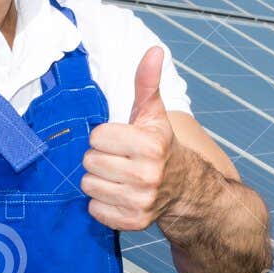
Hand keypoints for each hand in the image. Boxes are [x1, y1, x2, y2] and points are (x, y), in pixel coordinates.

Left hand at [81, 46, 182, 231]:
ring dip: (98, 181)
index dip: (104, 136)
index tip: (120, 140)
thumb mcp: (153, 113)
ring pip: (89, 186)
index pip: (97, 136)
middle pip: (90, 162)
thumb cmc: (161, 146)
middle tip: (117, 159)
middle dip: (99, 158)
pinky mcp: (133, 222)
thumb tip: (154, 51)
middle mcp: (148, 175)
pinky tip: (117, 195)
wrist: (184, 188)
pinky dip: (101, 203)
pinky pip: (95, 210)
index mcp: (151, 145)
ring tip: (116, 177)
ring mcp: (141, 201)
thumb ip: (147, 82)